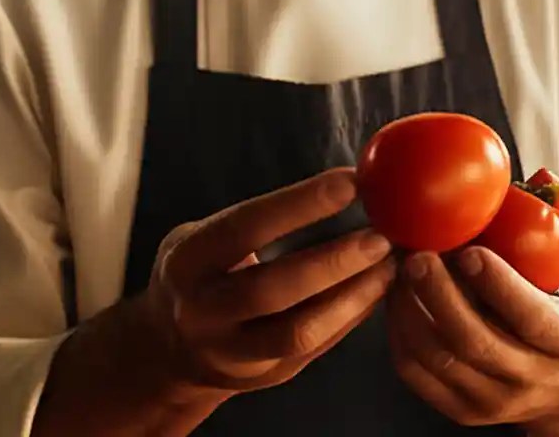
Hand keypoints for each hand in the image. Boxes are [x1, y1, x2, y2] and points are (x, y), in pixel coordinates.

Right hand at [34, 168, 396, 435]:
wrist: (169, 347)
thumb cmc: (203, 271)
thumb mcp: (205, 237)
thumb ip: (259, 219)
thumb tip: (346, 183)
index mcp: (187, 261)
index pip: (244, 228)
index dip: (299, 204)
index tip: (350, 182)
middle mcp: (203, 311)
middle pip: (273, 289)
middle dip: (334, 261)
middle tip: (380, 236)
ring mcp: (232, 352)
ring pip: (299, 332)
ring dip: (352, 297)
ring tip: (389, 265)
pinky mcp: (264, 376)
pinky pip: (317, 347)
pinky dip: (352, 317)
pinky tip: (377, 289)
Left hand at [387, 202, 558, 436]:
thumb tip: (550, 181)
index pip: (532, 319)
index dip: (498, 284)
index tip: (469, 250)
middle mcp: (533, 380)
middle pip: (474, 341)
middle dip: (439, 293)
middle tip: (417, 253)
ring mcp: (496, 402)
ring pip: (439, 359)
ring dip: (410, 311)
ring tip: (399, 268)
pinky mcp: (466, 410)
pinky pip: (418, 374)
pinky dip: (399, 335)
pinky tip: (396, 298)